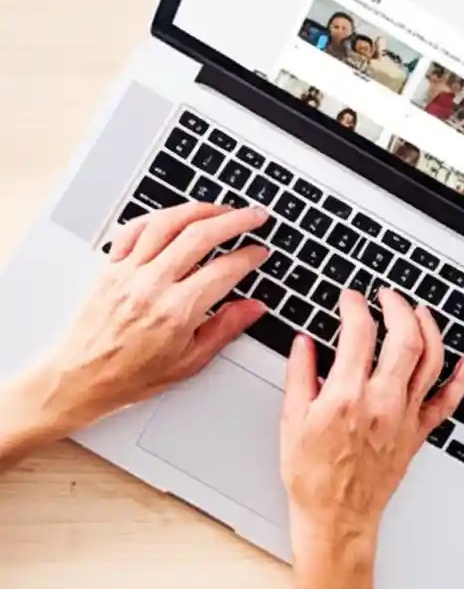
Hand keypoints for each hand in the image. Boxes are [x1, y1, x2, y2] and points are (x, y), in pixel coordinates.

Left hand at [0, 203, 268, 469]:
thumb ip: (225, 329)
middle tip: (255, 215)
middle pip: (200, 235)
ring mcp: (128, 272)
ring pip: (168, 223)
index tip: (260, 251)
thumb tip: (253, 307)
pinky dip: (159, 217)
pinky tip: (176, 216)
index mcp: (177, 311)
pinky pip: (134, 229)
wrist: (79, 379)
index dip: (250, 256)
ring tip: (221, 209)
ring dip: (200, 209)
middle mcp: (152, 286)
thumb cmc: (130, 376)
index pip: (225, 269)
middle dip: (235, 220)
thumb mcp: (190, 362)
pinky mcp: (110, 268)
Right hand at [281, 288, 463, 588]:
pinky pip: (448, 401)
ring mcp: (405, 416)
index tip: (350, 298)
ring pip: (431, 361)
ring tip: (420, 311)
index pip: (359, 334)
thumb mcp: (291, 422)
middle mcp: (382, 402)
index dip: (355, 306)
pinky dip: (462, 378)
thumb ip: (299, 376)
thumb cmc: (312, 476)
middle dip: (398, 307)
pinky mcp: (418, 432)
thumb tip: (304, 343)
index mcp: (346, 396)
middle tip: (387, 296)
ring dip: (430, 329)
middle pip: (405, 338)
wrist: (337, 517)